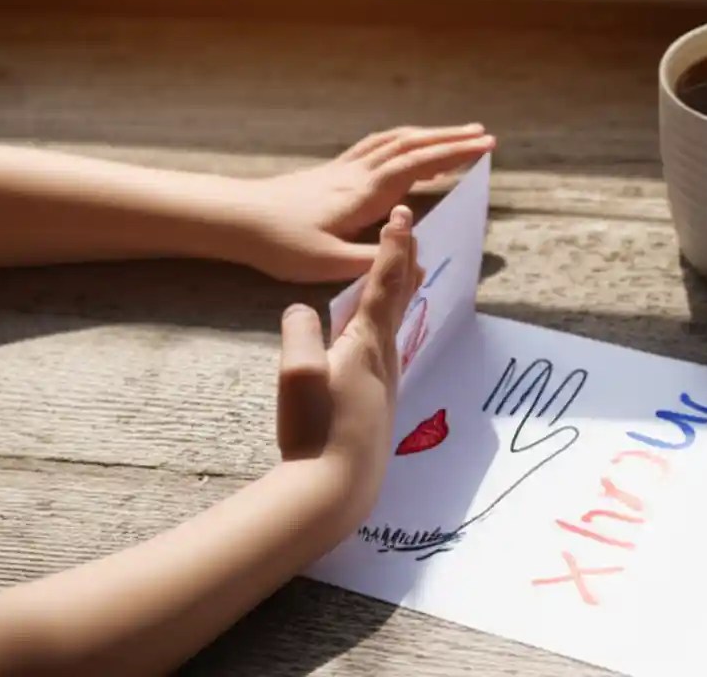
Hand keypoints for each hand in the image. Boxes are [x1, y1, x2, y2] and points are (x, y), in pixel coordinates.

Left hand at [242, 125, 492, 282]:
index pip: (418, 164)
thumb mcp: (328, 263)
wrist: (237, 219)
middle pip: (411, 145)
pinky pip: (375, 148)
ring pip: (393, 142)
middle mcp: (357, 174)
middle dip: (450, 139)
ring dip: (427, 136)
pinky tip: (404, 149)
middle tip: (483, 136)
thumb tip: (418, 265)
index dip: (454, 153)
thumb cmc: (280, 243)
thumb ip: (375, 263)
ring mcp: (343, 170)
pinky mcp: (332, 174)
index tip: (485, 146)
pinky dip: (401, 141)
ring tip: (454, 136)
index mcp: (364, 193)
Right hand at [274, 206, 423, 512]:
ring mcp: (385, 383)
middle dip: (403, 261)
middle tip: (411, 231)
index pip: (382, 282)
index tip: (403, 214)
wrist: (335, 491)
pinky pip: (384, 350)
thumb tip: (302, 310)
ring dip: (398, 293)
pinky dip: (386, 326)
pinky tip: (378, 339)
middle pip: (398, 299)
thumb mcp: (296, 374)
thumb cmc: (314, 432)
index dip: (392, 245)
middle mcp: (383, 359)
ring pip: (394, 325)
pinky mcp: (377, 405)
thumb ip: (299, 333)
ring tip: (402, 275)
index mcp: (365, 344)